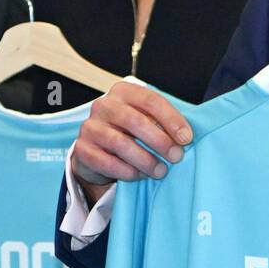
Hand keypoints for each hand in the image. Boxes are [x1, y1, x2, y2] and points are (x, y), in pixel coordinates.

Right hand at [71, 82, 192, 205]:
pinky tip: (140, 175)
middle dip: (160, 141)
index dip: (171, 119)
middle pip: (135, 120)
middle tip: (176, 157)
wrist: (98, 152)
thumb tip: (187, 137)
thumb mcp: (146, 120)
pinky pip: (106, 162)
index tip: (187, 138)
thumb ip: (163, 123)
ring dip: (145, 159)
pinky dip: (127, 171)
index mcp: (123, 92)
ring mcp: (90, 127)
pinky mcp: (82, 149)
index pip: (150, 100)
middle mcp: (103, 105)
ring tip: (160, 171)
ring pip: (120, 143)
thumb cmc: (130, 133)